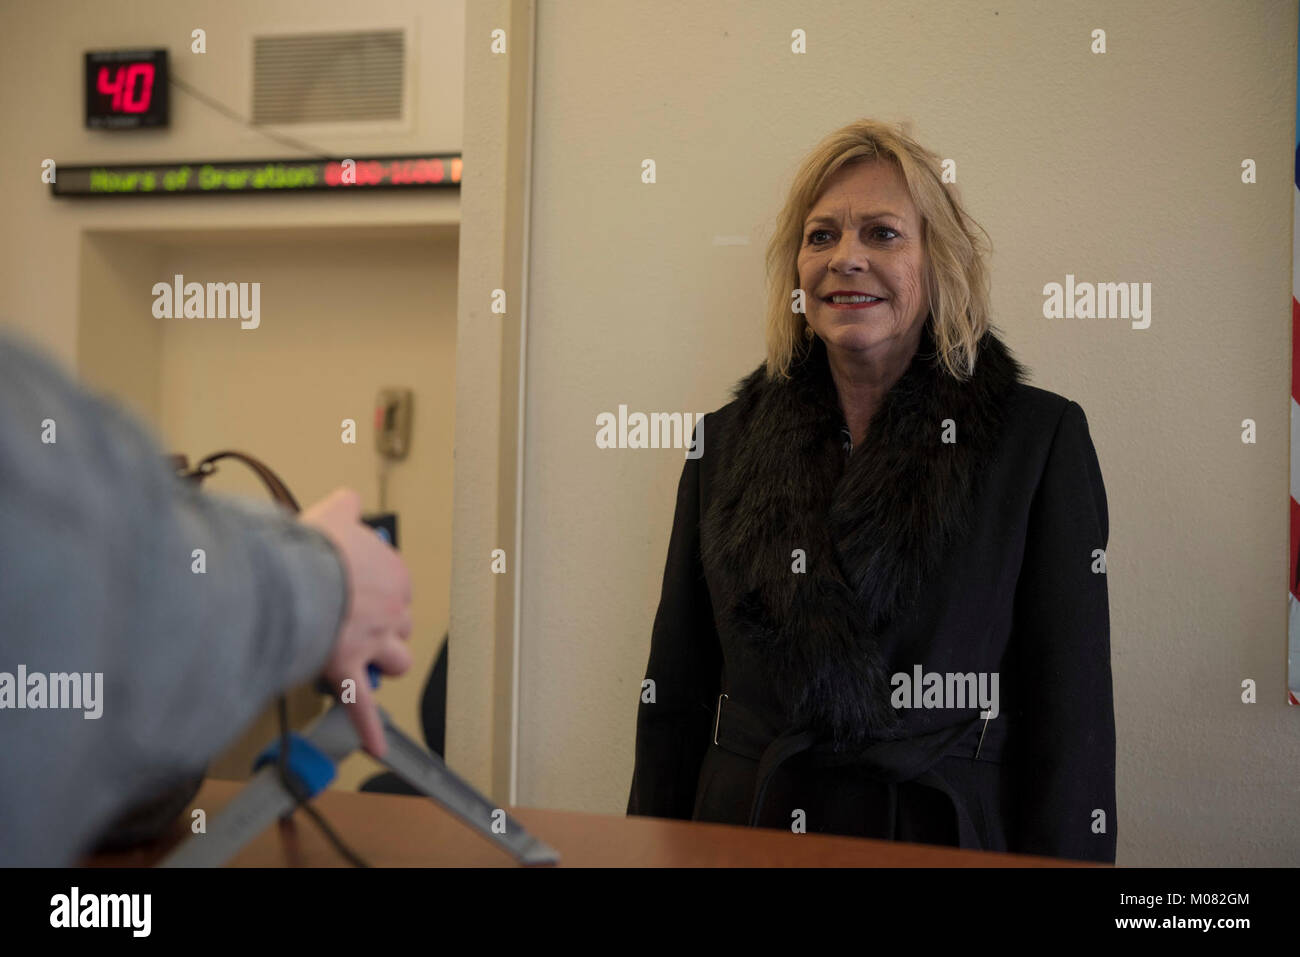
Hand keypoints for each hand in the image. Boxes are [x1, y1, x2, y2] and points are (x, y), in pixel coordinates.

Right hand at [299, 488, 412, 756]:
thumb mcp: (334, 513)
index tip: (355, 593)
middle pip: (401, 629)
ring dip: (382, 664)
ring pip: (394, 663)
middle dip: (383, 631)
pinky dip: (369, 728)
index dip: (374, 595)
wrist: (297, 576)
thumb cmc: (314, 547)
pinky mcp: (348, 670)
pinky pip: (361, 706)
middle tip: (355, 626)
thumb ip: (347, 506)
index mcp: (392, 576)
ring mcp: (372, 643)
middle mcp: (391, 611)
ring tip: (364, 664)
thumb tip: (351, 499)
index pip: (397, 591)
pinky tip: (377, 747)